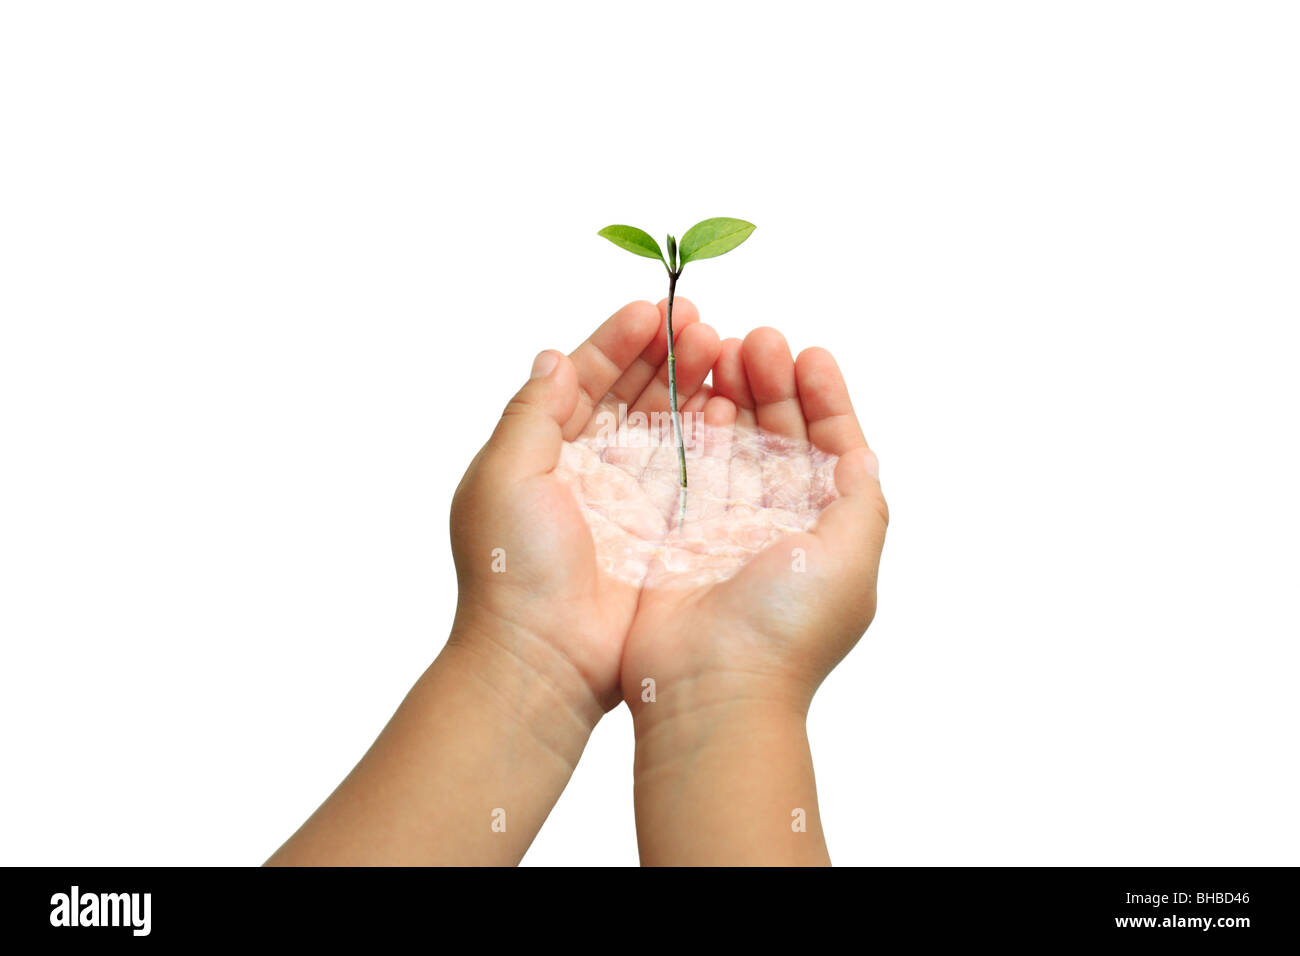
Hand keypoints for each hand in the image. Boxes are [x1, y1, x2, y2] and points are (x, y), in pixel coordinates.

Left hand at [449, 298, 720, 714]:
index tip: (653, 310)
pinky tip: (731, 404)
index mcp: (542, 449)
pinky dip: (711, 435)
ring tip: (722, 350)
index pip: (583, 378)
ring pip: (667, 425)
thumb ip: (531, 411)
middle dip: (664, 354)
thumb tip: (553, 355)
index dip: (617, 341)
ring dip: (691, 384)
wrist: (543, 659)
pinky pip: (693, 471)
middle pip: (631, 395)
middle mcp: (587, 468)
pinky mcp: (663, 531)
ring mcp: (628, 499)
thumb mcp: (504, 475)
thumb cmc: (511, 568)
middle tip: (699, 323)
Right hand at [595, 326, 886, 722]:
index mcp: (827, 531)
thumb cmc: (786, 631)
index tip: (809, 354)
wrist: (710, 688)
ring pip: (735, 443)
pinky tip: (700, 396)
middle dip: (774, 384)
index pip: (833, 448)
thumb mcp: (851, 560)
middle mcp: (780, 527)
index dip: (825, 399)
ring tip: (726, 350)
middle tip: (759, 340)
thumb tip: (863, 456)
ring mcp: (727, 529)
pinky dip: (696, 429)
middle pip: (781, 436)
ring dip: (736, 395)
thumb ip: (864, 503)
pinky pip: (690, 467)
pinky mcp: (679, 534)